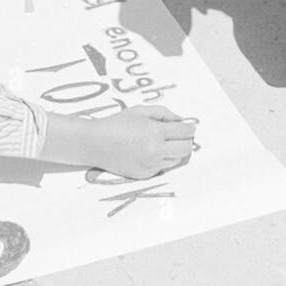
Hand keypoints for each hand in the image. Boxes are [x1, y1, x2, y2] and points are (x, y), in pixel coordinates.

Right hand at [42, 106, 195, 178]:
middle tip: (181, 135)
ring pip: (176, 160)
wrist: (95, 143)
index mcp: (155, 132)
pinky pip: (162, 167)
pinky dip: (161, 159)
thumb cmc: (116, 124)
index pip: (185, 132)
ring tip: (164, 143)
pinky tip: (150, 151)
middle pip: (186, 149)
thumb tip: (181, 120)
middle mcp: (155, 151)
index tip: (189, 127)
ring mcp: (150, 165)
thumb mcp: (140, 111)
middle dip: (187, 141)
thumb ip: (163, 113)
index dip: (189, 128)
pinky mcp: (145, 174)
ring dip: (175, 151)